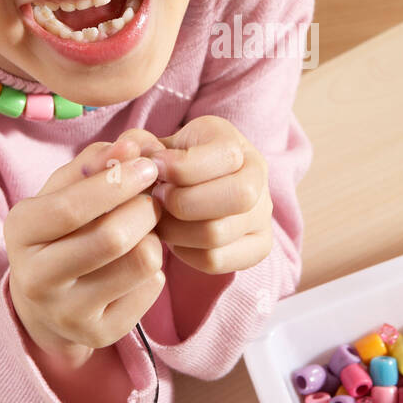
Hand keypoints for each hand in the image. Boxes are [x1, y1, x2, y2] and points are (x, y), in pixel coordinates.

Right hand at [3, 128, 167, 367]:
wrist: (47, 301)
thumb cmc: (61, 229)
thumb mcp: (64, 190)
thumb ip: (95, 162)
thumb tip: (133, 145)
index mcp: (20, 233)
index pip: (71, 207)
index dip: (116, 183)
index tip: (148, 166)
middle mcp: (36, 280)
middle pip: (111, 238)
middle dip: (144, 209)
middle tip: (153, 199)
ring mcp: (67, 314)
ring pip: (140, 264)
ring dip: (154, 237)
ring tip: (146, 230)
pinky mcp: (99, 335)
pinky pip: (151, 291)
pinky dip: (155, 269)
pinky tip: (137, 265)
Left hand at [150, 115, 273, 275]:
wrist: (192, 185)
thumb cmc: (170, 162)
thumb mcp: (154, 143)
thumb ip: (139, 144)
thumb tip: (139, 156)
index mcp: (237, 142)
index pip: (227, 157)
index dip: (181, 167)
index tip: (154, 168)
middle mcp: (259, 176)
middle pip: (238, 197)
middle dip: (185, 202)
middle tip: (159, 198)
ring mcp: (263, 215)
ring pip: (220, 234)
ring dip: (178, 229)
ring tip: (161, 218)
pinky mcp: (258, 246)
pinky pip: (217, 260)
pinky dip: (186, 253)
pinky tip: (175, 237)